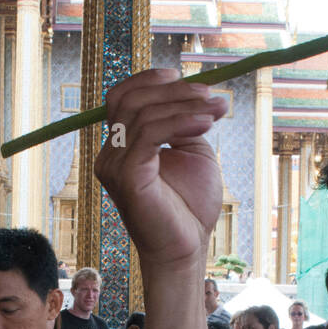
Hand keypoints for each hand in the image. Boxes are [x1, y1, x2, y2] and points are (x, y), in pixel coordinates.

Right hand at [94, 68, 228, 272]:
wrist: (186, 250)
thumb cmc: (189, 208)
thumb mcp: (191, 153)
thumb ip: (183, 123)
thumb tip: (193, 92)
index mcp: (121, 147)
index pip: (123, 98)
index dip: (151, 80)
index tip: (187, 78)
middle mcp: (110, 155)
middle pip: (131, 99)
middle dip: (174, 90)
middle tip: (212, 95)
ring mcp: (114, 166)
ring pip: (142, 113)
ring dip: (184, 104)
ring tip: (217, 110)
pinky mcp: (126, 177)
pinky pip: (149, 134)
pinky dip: (180, 122)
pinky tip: (205, 124)